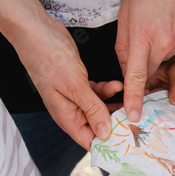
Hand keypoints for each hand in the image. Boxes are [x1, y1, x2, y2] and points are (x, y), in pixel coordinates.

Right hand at [16, 16, 121, 148]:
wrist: (37, 31)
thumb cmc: (49, 57)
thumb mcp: (74, 85)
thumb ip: (91, 109)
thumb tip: (104, 134)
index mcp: (66, 116)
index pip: (89, 140)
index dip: (108, 144)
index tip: (129, 141)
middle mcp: (70, 109)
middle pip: (97, 126)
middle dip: (116, 123)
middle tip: (137, 120)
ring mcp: (74, 95)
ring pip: (100, 108)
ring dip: (115, 104)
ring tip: (131, 100)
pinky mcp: (79, 82)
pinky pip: (97, 92)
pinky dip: (108, 89)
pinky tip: (118, 84)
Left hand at [115, 0, 174, 120]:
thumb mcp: (125, 15)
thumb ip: (124, 47)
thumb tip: (126, 71)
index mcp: (143, 36)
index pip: (137, 76)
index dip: (135, 98)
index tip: (134, 116)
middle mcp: (166, 41)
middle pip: (152, 70)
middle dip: (145, 68)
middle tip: (142, 48)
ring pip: (166, 59)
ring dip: (160, 51)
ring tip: (159, 23)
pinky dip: (173, 42)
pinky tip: (171, 22)